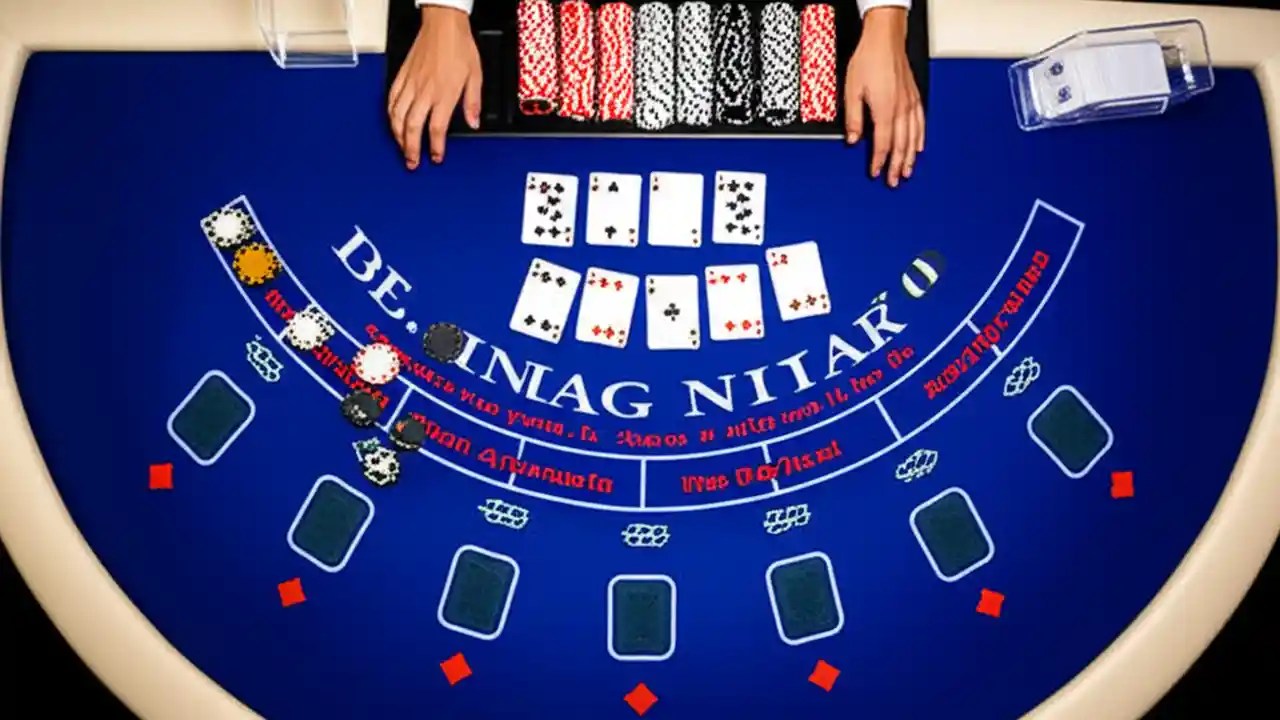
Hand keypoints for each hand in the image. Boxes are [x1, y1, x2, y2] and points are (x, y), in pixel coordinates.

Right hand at [387, 6, 481, 168]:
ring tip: (401, 148)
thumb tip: (474, 122)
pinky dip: (390, 115)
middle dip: (411, 148)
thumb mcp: (476, 76)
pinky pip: (391, 100)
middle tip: (412, 162)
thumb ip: (473, 103)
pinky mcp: (402, 76)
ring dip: (398, 136)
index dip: (435, 147)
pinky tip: (392, 123)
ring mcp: (411, 84)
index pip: (437, 129)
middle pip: (413, 127)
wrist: (444, 25)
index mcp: (444, 94)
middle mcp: (425, 91)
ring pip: (398, 116)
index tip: (436, 157)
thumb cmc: (460, 47)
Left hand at [843, 8, 924, 187]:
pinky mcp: (914, 97)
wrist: (885, 41)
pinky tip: (919, 147)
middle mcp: (900, 109)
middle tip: (894, 181)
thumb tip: (853, 139)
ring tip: (908, 171)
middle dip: (897, 166)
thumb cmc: (868, 61)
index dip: (879, 162)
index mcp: (885, 111)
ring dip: (910, 157)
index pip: (882, 144)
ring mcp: (910, 103)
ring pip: (913, 137)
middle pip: (900, 145)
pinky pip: (920, 122)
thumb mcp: (851, 91)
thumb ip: (853, 118)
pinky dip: (920, 137)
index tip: (875, 174)